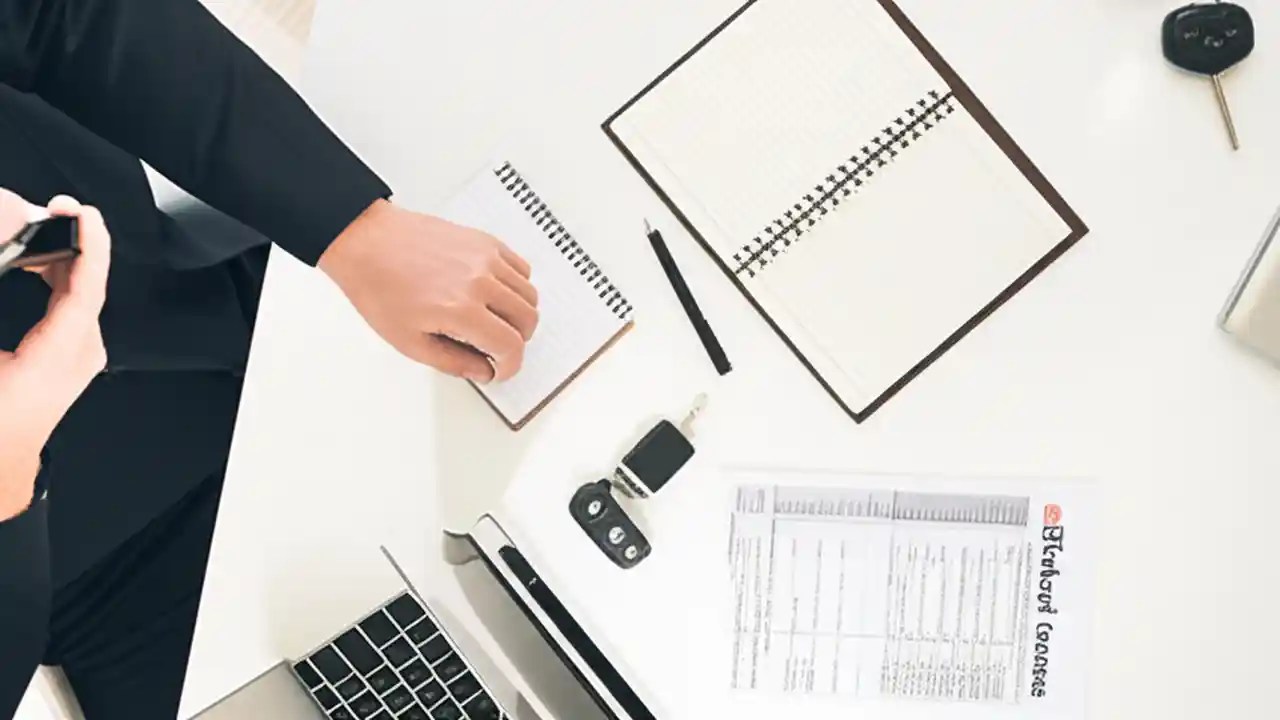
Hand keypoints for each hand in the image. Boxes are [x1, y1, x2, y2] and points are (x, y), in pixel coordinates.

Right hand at [0, 191, 109, 520]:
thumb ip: (0, 311)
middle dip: (74, 240)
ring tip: (45, 224)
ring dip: (63, 255)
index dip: (88, 247)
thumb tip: (9, 267)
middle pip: (88, 283)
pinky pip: (74, 303)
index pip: (86, 290)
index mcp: (58, 356)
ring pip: (82, 291)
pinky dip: (58, 276)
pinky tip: (37, 261)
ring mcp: (81, 353)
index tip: (85, 215)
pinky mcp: (73, 353)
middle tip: (55, 207)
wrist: (0, 459)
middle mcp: (80, 353)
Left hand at [319, 200, 538, 381]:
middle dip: (516, 343)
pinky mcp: (485, 241)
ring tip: (495, 321)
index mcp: (459, 309)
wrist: (366, 242)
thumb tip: (483, 371)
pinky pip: (521, 268)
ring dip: (519, 315)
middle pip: (527, 320)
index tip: (501, 369)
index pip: (510, 346)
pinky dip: (517, 287)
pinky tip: (495, 295)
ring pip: (529, 294)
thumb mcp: (408, 342)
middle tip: (496, 348)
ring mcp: (485, 257)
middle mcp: (479, 280)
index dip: (510, 366)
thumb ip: (453, 362)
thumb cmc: (378, 286)